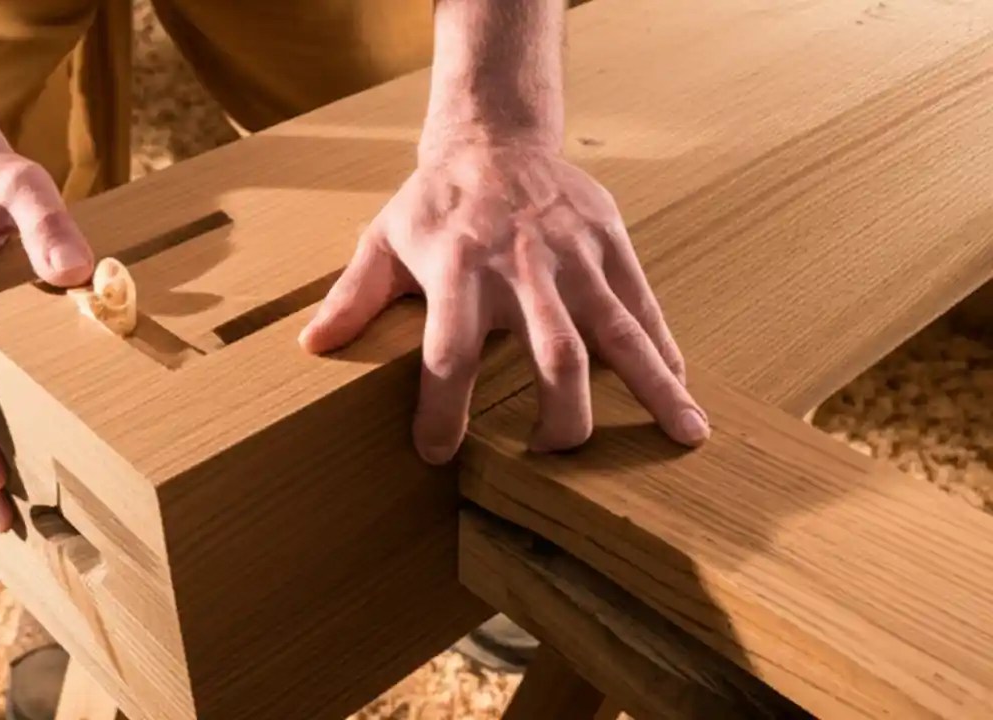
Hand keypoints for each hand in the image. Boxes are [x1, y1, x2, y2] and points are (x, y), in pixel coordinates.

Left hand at [299, 134, 708, 463]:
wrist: (494, 137)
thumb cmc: (435, 202)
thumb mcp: (383, 240)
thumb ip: (353, 296)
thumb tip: (311, 347)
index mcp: (458, 270)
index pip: (450, 355)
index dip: (443, 411)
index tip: (436, 454)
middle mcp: (522, 266)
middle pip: (556, 354)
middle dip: (564, 419)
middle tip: (556, 458)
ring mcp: (574, 254)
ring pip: (619, 330)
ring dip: (654, 387)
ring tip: (687, 437)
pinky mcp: (609, 242)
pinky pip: (642, 303)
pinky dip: (663, 349)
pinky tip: (681, 388)